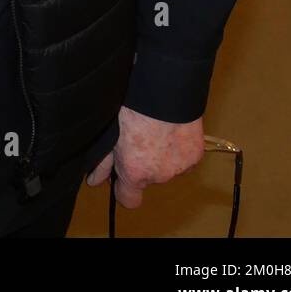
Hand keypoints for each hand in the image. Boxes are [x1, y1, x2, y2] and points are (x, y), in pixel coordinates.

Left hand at [86, 104, 204, 208]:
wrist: (164, 91)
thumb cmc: (132, 108)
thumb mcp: (110, 133)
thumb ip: (103, 161)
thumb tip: (95, 180)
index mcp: (135, 172)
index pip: (129, 200)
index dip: (122, 189)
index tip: (119, 176)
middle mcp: (159, 175)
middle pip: (147, 178)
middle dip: (141, 164)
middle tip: (136, 139)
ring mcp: (180, 167)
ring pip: (166, 168)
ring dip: (160, 156)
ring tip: (154, 131)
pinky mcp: (195, 155)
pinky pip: (183, 158)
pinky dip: (176, 149)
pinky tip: (169, 129)